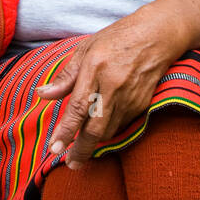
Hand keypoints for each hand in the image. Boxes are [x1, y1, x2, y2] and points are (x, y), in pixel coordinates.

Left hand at [35, 11, 183, 169]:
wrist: (157, 35)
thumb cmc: (116, 39)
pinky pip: (122, 125)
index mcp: (95, 67)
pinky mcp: (143, 103)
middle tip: (71, 163)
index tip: (55, 149)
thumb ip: (64, 77)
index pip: (78, 107)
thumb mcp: (85, 50)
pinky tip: (100, 132)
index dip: (66, 131)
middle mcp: (113, 85)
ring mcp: (130, 96)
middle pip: (95, 127)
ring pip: (109, 130)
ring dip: (94, 143)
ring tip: (81, 149)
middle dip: (81, 149)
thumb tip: (42, 95)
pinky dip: (109, 131)